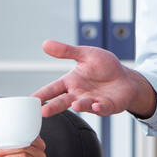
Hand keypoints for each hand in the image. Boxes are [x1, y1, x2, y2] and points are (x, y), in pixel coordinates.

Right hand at [32, 39, 149, 117]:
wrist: (125, 78)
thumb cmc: (104, 67)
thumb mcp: (85, 54)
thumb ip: (66, 51)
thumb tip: (45, 43)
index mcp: (71, 82)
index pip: (53, 88)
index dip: (42, 94)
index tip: (30, 100)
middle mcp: (79, 94)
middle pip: (63, 101)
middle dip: (53, 107)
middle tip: (42, 112)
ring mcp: (92, 101)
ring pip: (83, 105)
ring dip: (80, 106)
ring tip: (75, 105)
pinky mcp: (107, 106)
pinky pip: (102, 108)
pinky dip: (99, 107)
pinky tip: (97, 105)